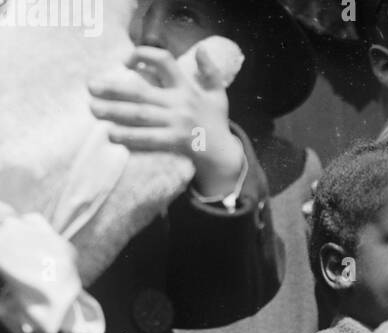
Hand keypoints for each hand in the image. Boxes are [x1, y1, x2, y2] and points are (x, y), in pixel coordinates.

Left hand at [88, 46, 244, 197]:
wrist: (226, 157)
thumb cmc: (217, 124)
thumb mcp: (218, 95)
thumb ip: (210, 72)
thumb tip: (201, 50)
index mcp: (187, 88)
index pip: (164, 62)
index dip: (143, 56)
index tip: (125, 61)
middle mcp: (180, 104)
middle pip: (142, 93)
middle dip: (114, 89)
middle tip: (91, 87)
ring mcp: (178, 124)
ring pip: (141, 116)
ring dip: (115, 113)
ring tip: (94, 109)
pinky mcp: (177, 143)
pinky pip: (149, 140)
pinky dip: (131, 138)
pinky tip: (113, 135)